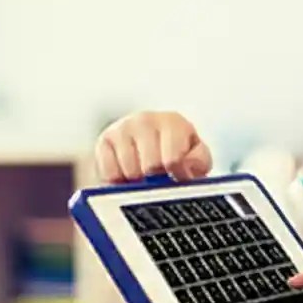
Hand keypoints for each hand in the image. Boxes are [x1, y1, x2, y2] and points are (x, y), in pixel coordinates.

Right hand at [95, 111, 212, 182]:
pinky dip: (120, 182)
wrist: (149, 144)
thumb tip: (185, 166)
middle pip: (150, 167)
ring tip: (145, 174)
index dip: (175, 175)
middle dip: (157, 179)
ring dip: (139, 181)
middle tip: (160, 176)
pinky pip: (110, 174)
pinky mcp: (103, 141)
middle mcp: (145, 120)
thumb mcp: (196, 155)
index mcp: (172, 121)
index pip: (172, 159)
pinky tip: (129, 174)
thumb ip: (199, 161)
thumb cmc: (177, 151)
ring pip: (130, 172)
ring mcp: (121, 129)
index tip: (176, 176)